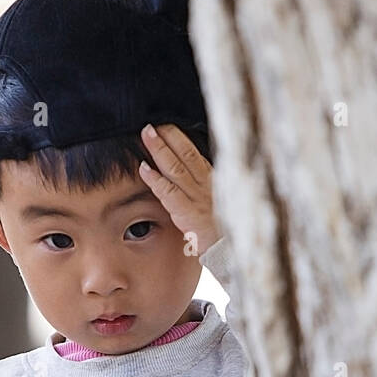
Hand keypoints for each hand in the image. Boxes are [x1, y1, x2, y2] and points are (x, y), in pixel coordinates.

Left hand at [138, 123, 221, 257]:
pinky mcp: (189, 214)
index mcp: (214, 181)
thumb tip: (189, 173)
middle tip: (150, 124)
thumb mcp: (220, 204)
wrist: (233, 253)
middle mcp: (206, 185)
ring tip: (145, 135)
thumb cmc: (224, 231)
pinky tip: (143, 169)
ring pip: (176, 168)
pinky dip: (155, 179)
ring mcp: (198, 199)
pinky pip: (169, 193)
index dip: (179, 138)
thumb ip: (205, 188)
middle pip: (186, 154)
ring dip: (159, 150)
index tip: (165, 125)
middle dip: (167, 136)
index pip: (194, 154)